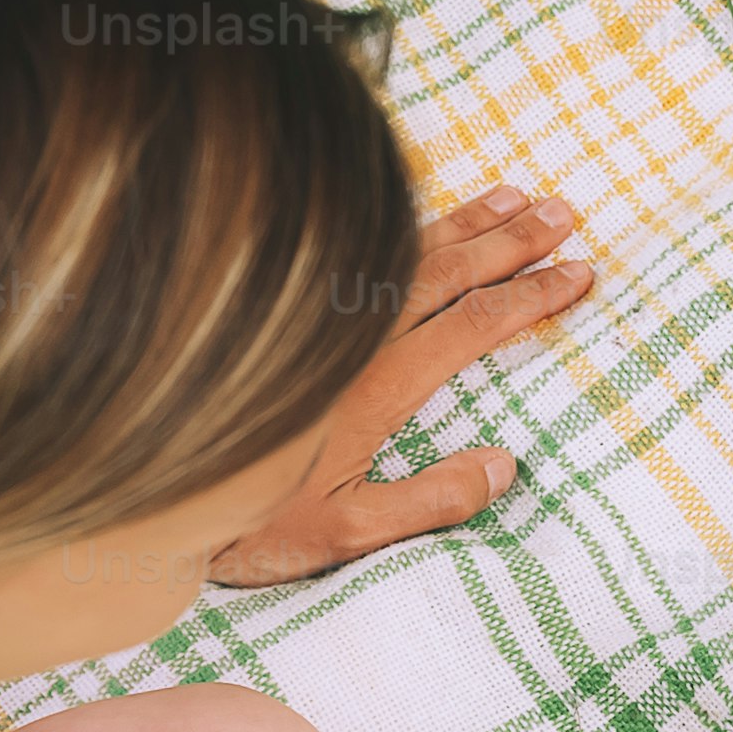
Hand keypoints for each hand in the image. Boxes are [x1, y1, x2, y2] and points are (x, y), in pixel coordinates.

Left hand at [207, 183, 595, 587]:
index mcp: (376, 386)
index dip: (531, 298)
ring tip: (516, 196)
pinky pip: (357, 248)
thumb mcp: (345, 535)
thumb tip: (504, 467)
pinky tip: (425, 217)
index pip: (472, 326)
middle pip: (448, 272)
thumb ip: (429, 503)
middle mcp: (351, 337)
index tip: (579, 275)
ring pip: (404, 249)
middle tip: (566, 216)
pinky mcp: (290, 311)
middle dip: (512, 242)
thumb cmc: (248, 522)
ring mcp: (319, 316)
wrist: (153, 491)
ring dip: (466, 222)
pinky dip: (404, 226)